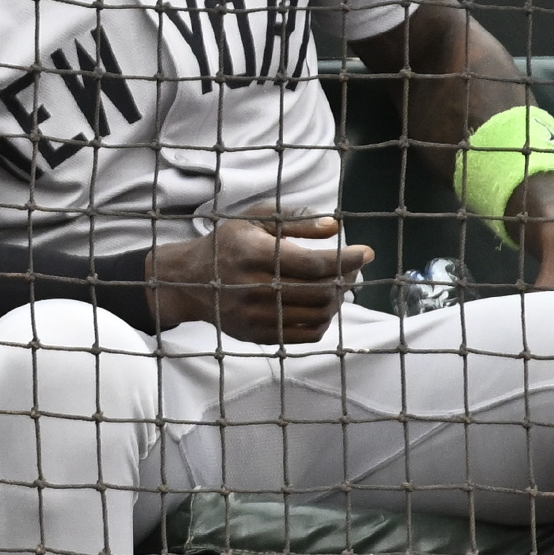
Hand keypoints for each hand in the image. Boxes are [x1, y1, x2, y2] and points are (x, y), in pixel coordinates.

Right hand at [144, 209, 372, 342]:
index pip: (313, 264)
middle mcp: (253, 287)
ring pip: (318, 315)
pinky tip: (321, 304)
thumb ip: (295, 220)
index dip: (346, 260)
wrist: (188, 280)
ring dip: (337, 300)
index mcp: (252, 254)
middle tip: (351, 268)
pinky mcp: (258, 335)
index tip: (366, 252)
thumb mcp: (254, 219)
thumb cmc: (227, 243)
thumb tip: (336, 227)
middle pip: (320, 292)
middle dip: (346, 278)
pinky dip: (323, 320)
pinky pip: (307, 334)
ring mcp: (255, 315)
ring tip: (337, 285)